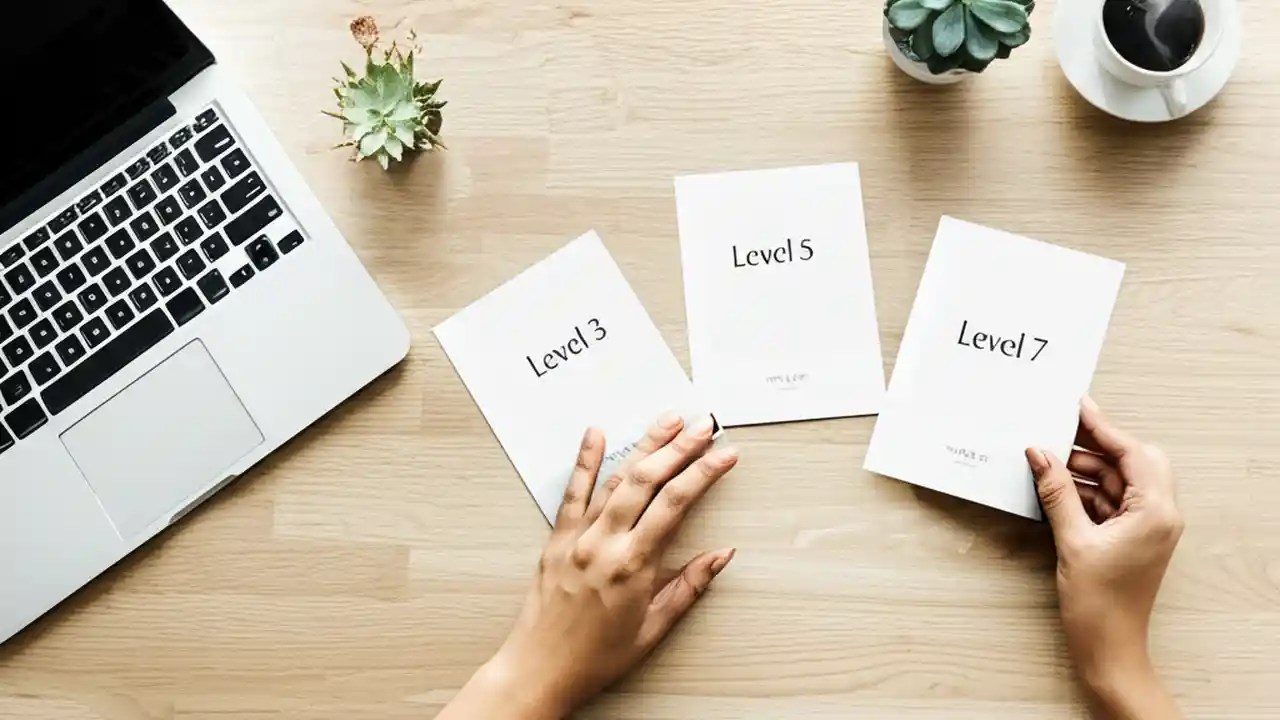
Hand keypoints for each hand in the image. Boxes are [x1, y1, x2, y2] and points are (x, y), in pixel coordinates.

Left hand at [437, 414, 738, 719]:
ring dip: (643, 447)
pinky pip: (572, 493)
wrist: (539, 670)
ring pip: (614, 480)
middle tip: (702, 425)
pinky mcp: (556, 540)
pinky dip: (585, 461)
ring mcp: (576, 538)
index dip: (703, 473)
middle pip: (647, 481)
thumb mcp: (653, 629)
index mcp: (632, 566)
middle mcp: (603, 544)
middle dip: (679, 448)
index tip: (724, 454)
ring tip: (666, 421)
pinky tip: (595, 435)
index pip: (675, 505)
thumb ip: (688, 587)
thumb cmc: (596, 658)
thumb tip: (721, 556)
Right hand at [1025, 396, 1183, 719]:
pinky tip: (1057, 486)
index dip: (1103, 426)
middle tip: (1059, 431)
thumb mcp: (1073, 540)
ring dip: (1086, 470)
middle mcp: (1160, 514)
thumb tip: (1040, 454)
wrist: (1109, 647)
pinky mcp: (1133, 537)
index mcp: (1156, 511)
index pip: (1132, 453)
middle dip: (1095, 446)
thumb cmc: (1099, 603)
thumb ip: (1056, 491)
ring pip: (1119, 480)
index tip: (1079, 405)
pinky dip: (1086, 491)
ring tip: (1048, 460)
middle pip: (1131, 462)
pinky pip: (1111, 500)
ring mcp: (1148, 526)